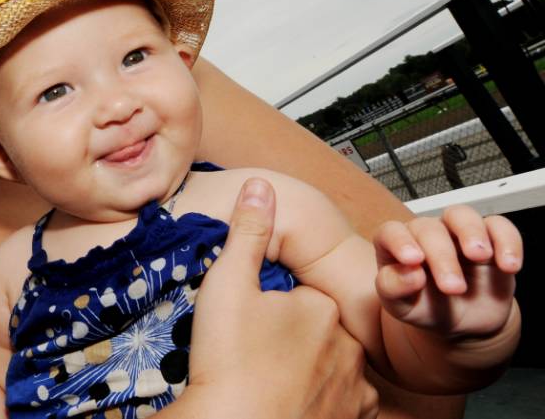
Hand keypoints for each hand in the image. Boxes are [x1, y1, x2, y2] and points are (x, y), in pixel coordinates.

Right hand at [190, 178, 377, 418]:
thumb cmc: (227, 358)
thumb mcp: (227, 284)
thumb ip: (247, 234)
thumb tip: (262, 186)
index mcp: (321, 307)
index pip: (305, 295)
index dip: (277, 306)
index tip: (252, 322)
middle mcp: (347, 346)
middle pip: (322, 330)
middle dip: (297, 337)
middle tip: (257, 352)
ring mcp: (353, 388)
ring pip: (337, 366)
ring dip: (315, 370)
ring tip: (274, 378)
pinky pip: (348, 403)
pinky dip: (328, 401)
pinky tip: (299, 400)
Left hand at [374, 205, 521, 336]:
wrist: (464, 322)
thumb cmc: (426, 307)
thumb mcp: (402, 307)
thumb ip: (393, 289)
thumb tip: (408, 274)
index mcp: (397, 245)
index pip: (391, 232)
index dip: (400, 241)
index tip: (413, 260)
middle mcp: (426, 233)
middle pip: (429, 228)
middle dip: (442, 256)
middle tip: (453, 287)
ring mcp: (458, 233)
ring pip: (461, 215)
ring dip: (471, 233)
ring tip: (479, 256)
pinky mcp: (490, 239)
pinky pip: (500, 226)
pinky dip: (507, 241)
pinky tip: (509, 265)